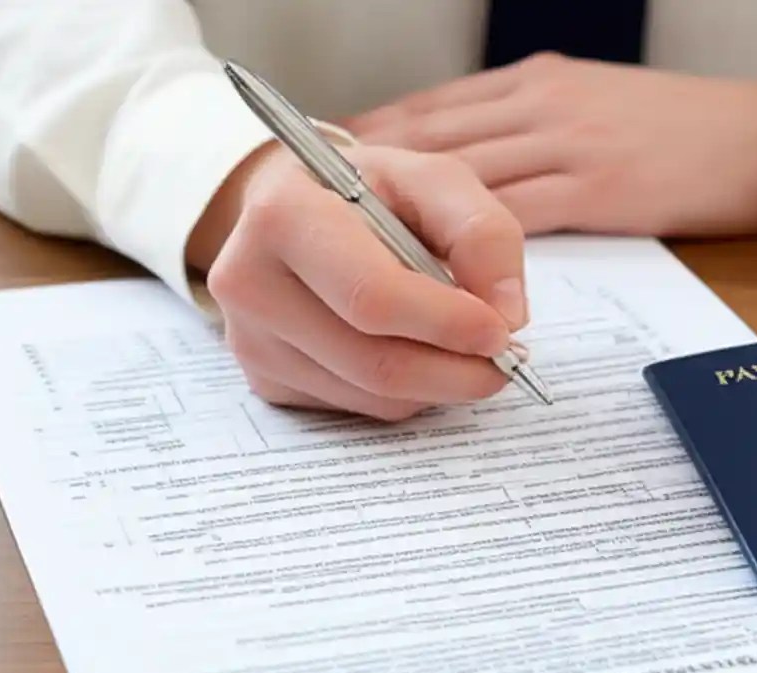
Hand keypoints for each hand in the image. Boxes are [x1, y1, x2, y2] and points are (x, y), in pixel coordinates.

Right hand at [186, 142, 527, 420]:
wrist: (297, 210)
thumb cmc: (371, 192)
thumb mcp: (434, 180)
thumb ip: (483, 233)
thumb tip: (507, 316)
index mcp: (284, 214)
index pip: (372, 297)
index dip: (448, 324)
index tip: (502, 331)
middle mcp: (249, 282)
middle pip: (374, 362)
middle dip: (457, 370)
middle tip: (507, 360)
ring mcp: (250, 340)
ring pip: (373, 397)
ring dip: (439, 384)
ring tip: (464, 348)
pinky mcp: (266, 381)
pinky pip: (358, 408)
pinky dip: (407, 392)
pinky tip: (413, 350)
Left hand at [341, 52, 756, 236]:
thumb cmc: (685, 127)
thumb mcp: (599, 102)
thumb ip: (541, 123)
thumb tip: (490, 160)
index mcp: (540, 82)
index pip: (441, 106)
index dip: (382, 133)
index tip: (335, 160)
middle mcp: (543, 105)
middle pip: (437, 137)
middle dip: (377, 174)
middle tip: (321, 208)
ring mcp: (568, 143)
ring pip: (465, 180)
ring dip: (416, 216)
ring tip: (365, 247)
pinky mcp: (596, 189)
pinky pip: (516, 218)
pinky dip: (470, 248)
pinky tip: (438, 271)